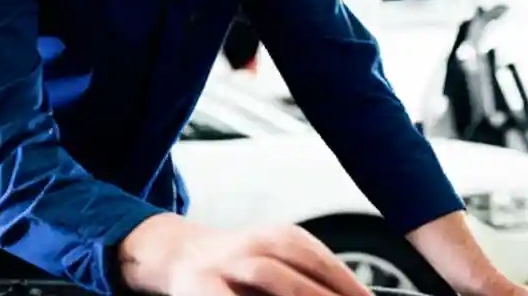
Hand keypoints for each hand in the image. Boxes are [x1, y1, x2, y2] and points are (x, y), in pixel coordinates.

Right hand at [119, 213, 371, 295]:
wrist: (180, 256)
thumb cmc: (238, 265)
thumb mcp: (277, 259)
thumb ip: (309, 277)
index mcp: (278, 237)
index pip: (319, 260)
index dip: (347, 284)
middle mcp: (252, 246)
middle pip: (294, 267)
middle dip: (326, 294)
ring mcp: (224, 267)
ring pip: (267, 275)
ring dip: (299, 294)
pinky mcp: (201, 289)